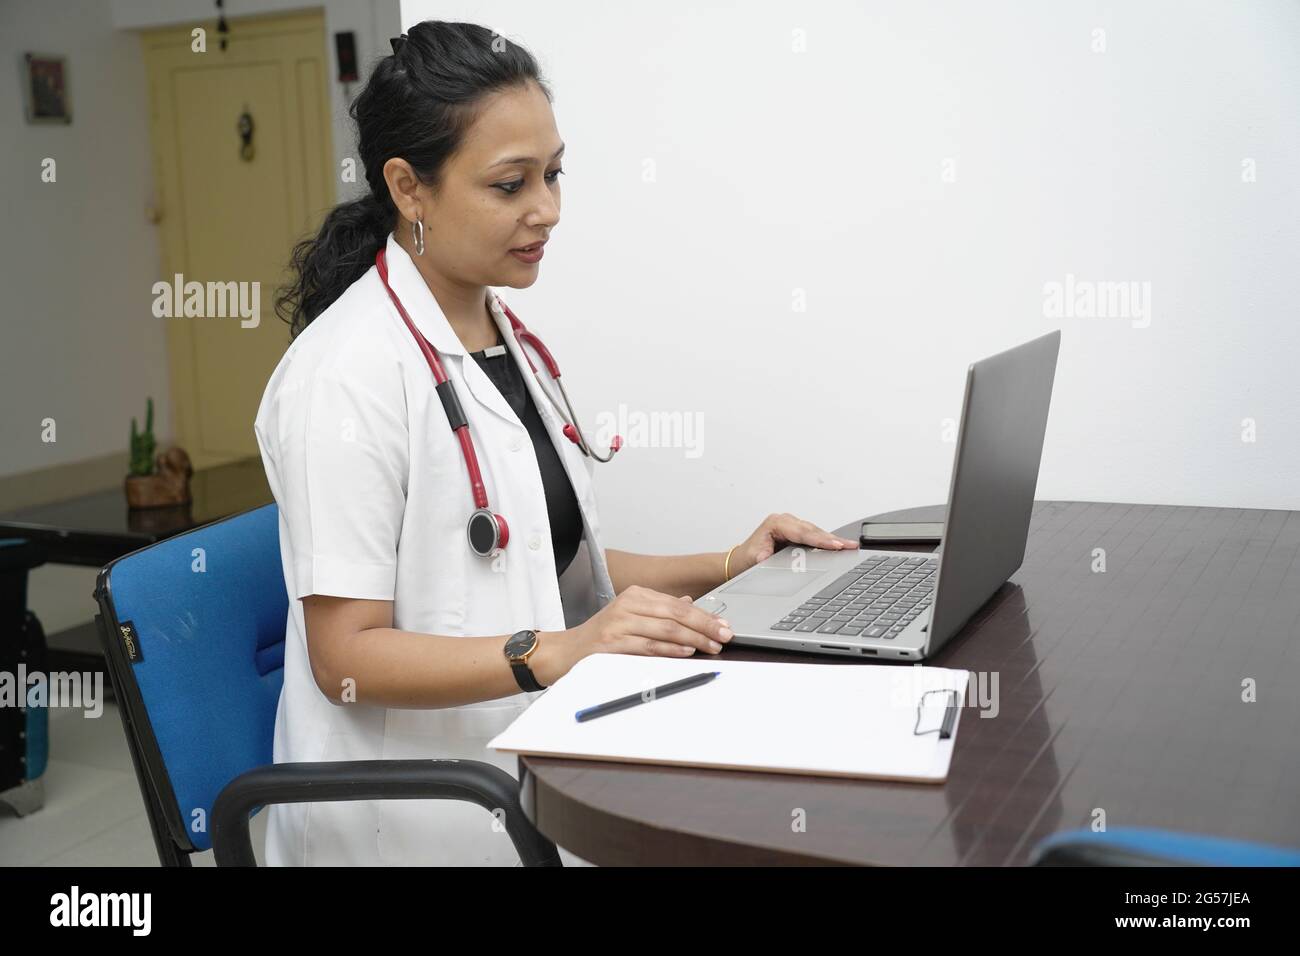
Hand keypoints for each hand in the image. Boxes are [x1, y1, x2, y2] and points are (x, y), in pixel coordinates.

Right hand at [565, 586, 733, 665]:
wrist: (568, 651)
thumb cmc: (603, 635)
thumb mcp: (632, 615)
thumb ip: (659, 610)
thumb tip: (688, 605)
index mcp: (636, 595)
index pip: (677, 604)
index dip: (704, 615)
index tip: (724, 626)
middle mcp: (627, 605)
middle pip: (675, 614)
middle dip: (705, 626)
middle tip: (724, 636)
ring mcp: (619, 623)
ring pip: (665, 629)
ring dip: (693, 639)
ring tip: (712, 646)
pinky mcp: (613, 643)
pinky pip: (648, 646)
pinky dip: (671, 649)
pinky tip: (687, 651)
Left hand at [726, 512, 858, 578]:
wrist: (741, 561)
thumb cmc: (747, 560)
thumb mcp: (755, 560)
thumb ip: (764, 559)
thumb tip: (770, 560)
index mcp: (775, 523)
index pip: (802, 532)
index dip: (819, 539)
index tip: (834, 545)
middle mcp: (785, 521)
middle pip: (813, 530)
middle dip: (832, 539)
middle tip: (849, 546)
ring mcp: (792, 525)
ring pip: (816, 532)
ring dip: (833, 540)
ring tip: (851, 546)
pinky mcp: (797, 533)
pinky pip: (815, 536)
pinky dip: (829, 542)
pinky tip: (842, 546)